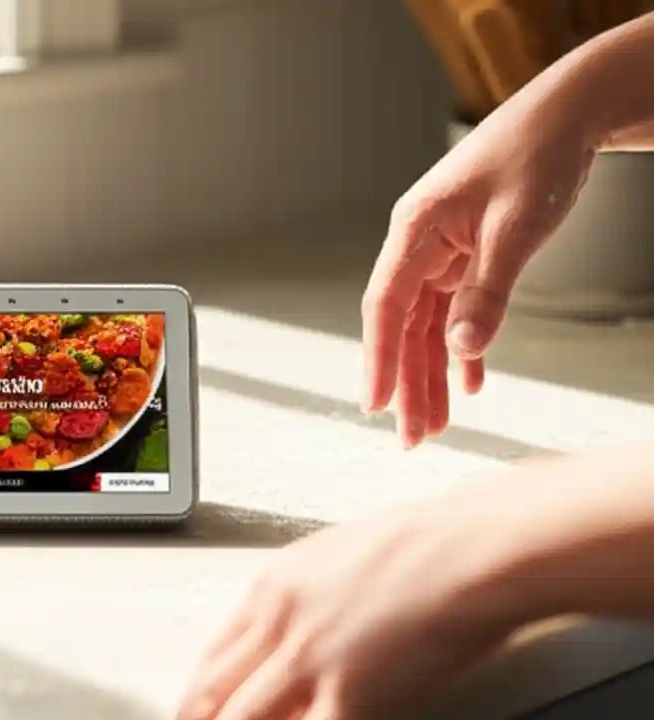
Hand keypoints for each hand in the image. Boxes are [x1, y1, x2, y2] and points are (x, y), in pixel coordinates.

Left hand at [176, 507, 519, 718]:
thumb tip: (294, 641)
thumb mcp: (335, 559)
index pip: (213, 655)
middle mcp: (278, 625)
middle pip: (214, 693)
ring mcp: (308, 663)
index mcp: (272, 588)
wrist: (467, 551)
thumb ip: (303, 605)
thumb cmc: (423, 546)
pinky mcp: (349, 697)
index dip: (199, 694)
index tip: (197, 710)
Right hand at [361, 97, 596, 446]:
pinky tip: (470, 383)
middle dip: (407, 383)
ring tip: (438, 425)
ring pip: (428, 326)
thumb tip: (460, 350)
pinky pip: (455, 311)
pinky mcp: (465, 255)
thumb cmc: (535, 158)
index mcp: (414, 231)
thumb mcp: (516, 228)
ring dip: (433, 374)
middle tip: (413, 438)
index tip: (374, 405)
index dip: (377, 359)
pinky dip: (463, 348)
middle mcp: (418, 245)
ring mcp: (441, 252)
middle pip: (404, 327)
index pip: (385, 306)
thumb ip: (488, 291)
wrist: (566, 117)